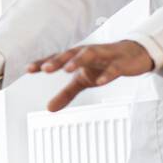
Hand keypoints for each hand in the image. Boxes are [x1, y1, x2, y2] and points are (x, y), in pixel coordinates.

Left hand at [29, 40, 152, 110]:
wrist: (134, 54)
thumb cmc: (103, 64)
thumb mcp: (83, 80)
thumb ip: (65, 94)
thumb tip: (48, 109)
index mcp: (77, 56)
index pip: (57, 58)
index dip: (43, 63)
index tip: (28, 69)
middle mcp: (88, 53)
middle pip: (70, 54)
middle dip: (58, 61)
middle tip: (45, 69)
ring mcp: (104, 56)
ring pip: (90, 55)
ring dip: (78, 61)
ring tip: (67, 69)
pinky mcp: (120, 63)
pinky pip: (113, 69)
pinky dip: (106, 74)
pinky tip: (100, 82)